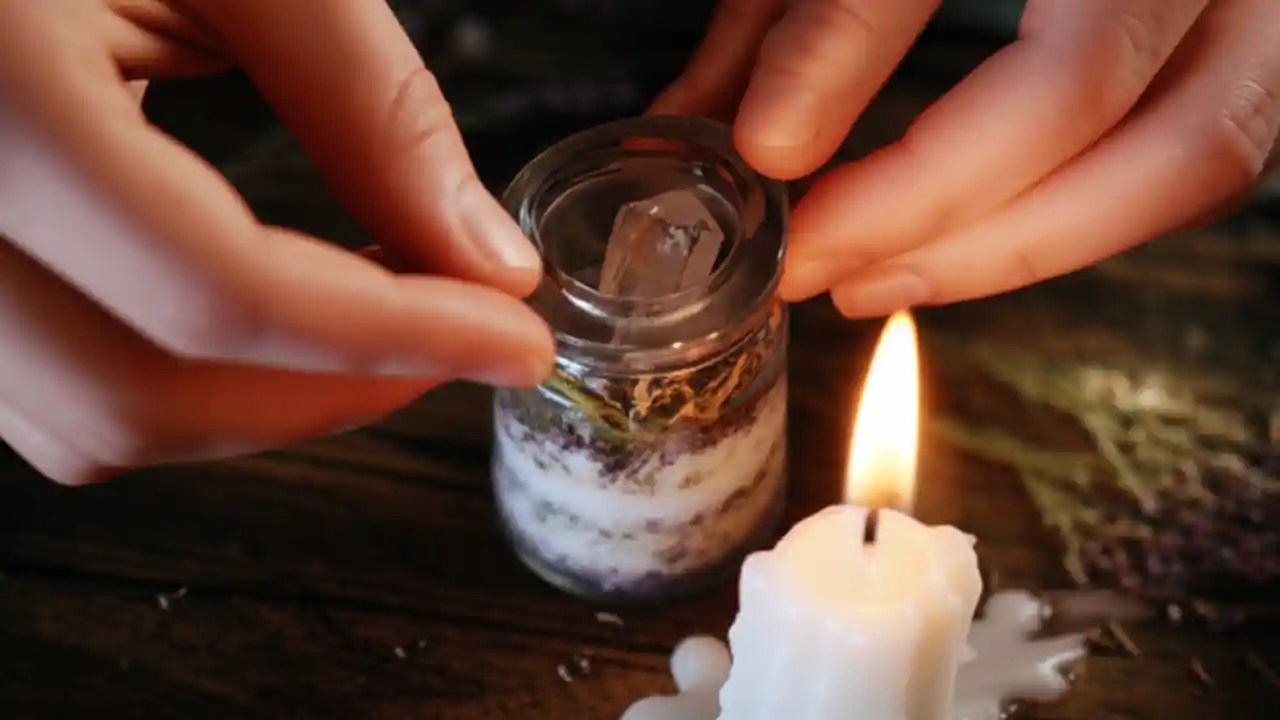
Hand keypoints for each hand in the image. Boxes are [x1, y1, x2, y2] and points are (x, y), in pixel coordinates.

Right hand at [0, 0, 553, 484]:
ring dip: (266, 400)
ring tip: (376, 316)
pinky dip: (189, 384)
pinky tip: (272, 317)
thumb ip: (369, 107)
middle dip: (336, 390)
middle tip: (460, 336)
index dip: (393, 338)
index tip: (515, 342)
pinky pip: (57, 395)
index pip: (217, 290)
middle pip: (146, 397)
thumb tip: (486, 259)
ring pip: (95, 423)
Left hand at [655, 0, 1279, 314]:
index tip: (764, 163)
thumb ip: (788, 11)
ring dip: (1021, 249)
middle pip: (1081, 96)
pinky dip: (1094, 221)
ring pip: (1184, 154)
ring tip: (887, 280)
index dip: (836, 67)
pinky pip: (1214, 156)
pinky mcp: (1273, 42)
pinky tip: (985, 243)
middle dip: (932, 213)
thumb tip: (698, 127)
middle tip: (819, 264)